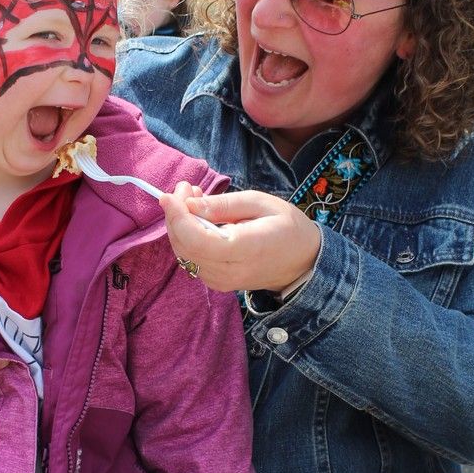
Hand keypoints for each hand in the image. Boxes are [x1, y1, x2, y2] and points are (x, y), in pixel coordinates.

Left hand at [160, 183, 320, 292]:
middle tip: (185, 189)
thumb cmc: (286, 226)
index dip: (178, 217)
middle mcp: (230, 271)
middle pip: (184, 246)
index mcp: (245, 249)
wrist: (303, 261)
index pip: (197, 239)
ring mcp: (223, 281)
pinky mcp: (218, 283)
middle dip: (176, 215)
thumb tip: (190, 204)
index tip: (170, 195)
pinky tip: (197, 219)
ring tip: (193, 199)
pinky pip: (191, 260)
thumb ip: (224, 205)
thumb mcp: (261, 203)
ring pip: (183, 254)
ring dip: (179, 225)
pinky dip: (186, 237)